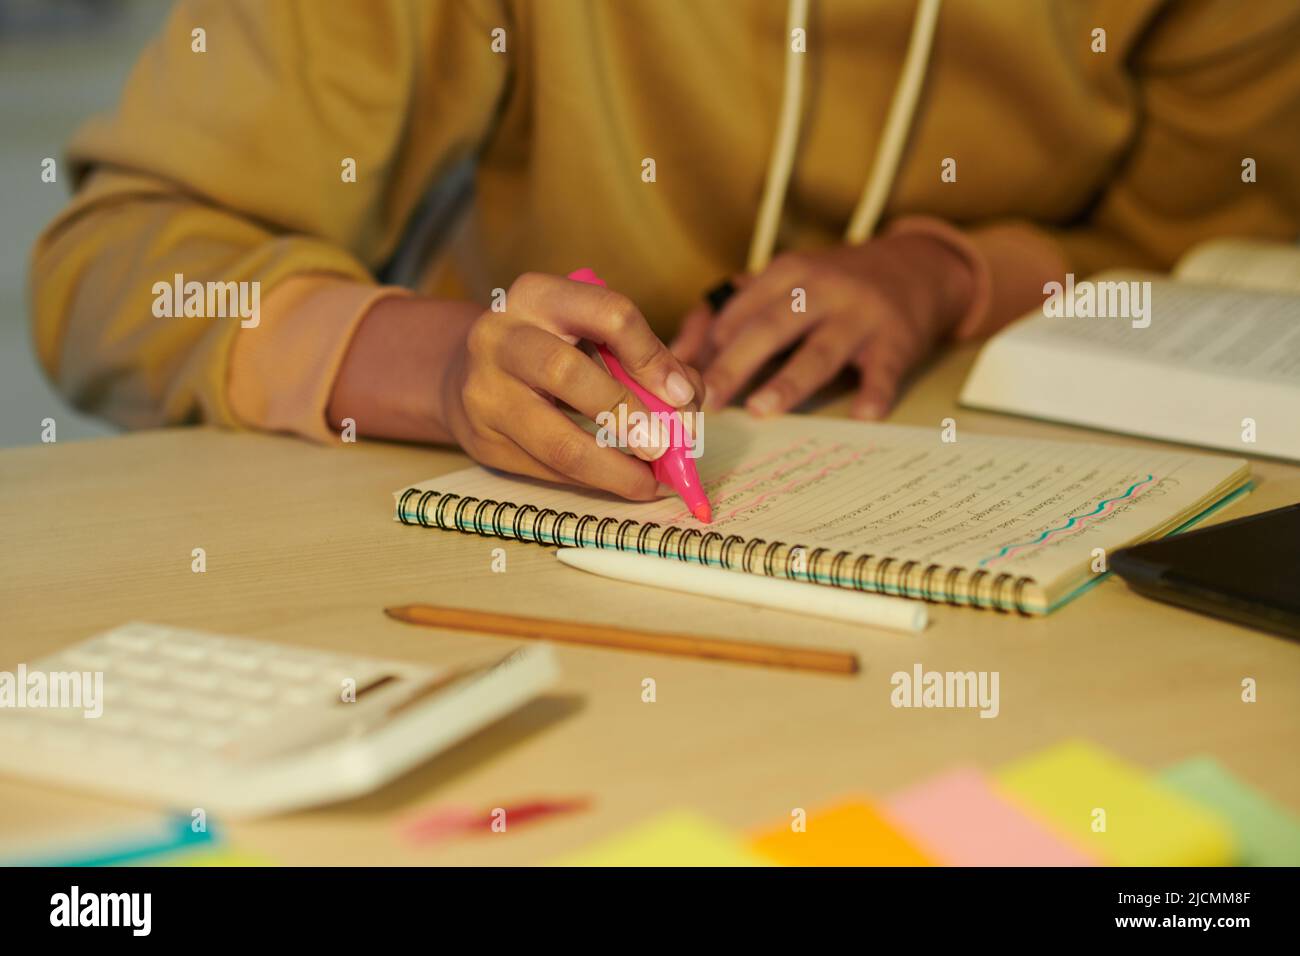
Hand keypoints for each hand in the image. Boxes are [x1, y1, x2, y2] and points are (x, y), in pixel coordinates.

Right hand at [439, 273, 702, 499]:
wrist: (465, 373)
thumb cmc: (547, 348)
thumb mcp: (586, 333)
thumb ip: (641, 357)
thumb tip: (688, 402)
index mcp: (538, 296)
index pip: (608, 314)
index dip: (651, 357)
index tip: (682, 396)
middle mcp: (501, 337)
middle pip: (567, 372)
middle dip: (624, 413)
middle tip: (663, 446)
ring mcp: (485, 392)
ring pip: (555, 440)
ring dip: (612, 467)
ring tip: (648, 482)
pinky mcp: (483, 440)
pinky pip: (546, 470)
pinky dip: (591, 481)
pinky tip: (619, 482)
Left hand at [672, 233, 973, 418]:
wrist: (919, 267)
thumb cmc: (837, 285)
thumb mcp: (788, 283)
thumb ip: (734, 313)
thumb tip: (680, 351)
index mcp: (789, 274)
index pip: (738, 313)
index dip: (708, 350)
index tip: (680, 384)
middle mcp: (823, 290)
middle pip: (770, 329)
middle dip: (734, 364)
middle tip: (706, 400)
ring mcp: (861, 316)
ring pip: (820, 351)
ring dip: (789, 381)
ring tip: (760, 409)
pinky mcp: (897, 341)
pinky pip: (884, 372)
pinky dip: (874, 394)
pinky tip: (861, 416)